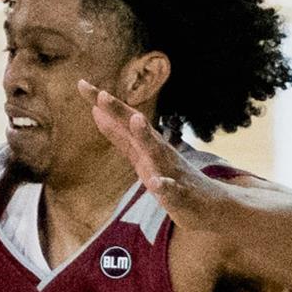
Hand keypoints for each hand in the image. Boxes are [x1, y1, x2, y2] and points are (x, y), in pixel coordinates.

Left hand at [77, 79, 225, 229]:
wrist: (210, 207)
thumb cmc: (173, 180)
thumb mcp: (140, 156)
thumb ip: (119, 136)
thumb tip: (97, 112)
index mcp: (146, 145)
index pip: (122, 119)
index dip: (102, 104)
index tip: (81, 84)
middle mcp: (158, 152)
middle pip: (137, 129)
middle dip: (120, 111)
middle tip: (101, 94)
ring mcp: (171, 172)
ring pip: (157, 152)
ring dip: (146, 136)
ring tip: (135, 120)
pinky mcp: (181, 195)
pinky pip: (171, 190)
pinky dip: (164, 186)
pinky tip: (155, 183)